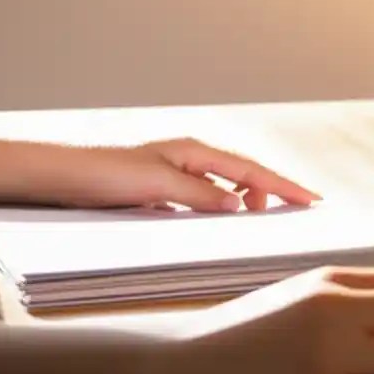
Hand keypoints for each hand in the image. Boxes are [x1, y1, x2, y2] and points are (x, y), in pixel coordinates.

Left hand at [42, 138, 318, 211]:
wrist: (62, 178)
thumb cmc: (105, 175)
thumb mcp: (158, 185)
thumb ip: (201, 195)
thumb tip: (240, 204)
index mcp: (194, 152)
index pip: (250, 171)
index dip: (283, 185)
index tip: (311, 198)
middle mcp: (188, 159)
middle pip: (243, 175)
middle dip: (273, 191)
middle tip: (295, 211)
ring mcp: (174, 173)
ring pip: (224, 187)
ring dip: (246, 200)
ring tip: (261, 219)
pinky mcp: (160, 190)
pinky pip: (203, 199)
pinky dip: (221, 208)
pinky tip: (221, 221)